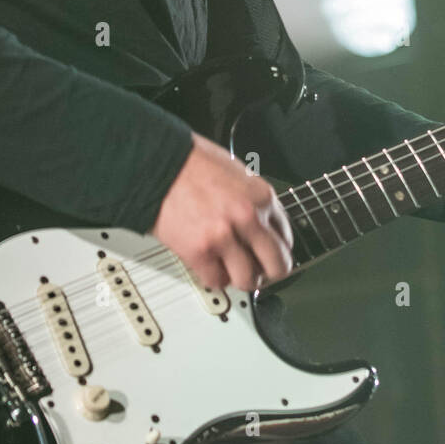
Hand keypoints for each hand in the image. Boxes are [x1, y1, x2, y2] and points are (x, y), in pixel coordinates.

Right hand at [152, 132, 293, 289]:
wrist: (158, 163)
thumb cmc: (191, 162)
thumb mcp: (236, 172)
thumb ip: (252, 199)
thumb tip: (262, 222)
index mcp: (260, 196)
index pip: (286, 235)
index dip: (278, 246)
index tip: (271, 251)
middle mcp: (248, 217)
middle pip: (277, 264)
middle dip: (270, 271)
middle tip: (261, 271)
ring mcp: (224, 237)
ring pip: (248, 280)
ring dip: (240, 277)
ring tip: (231, 269)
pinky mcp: (199, 252)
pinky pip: (216, 281)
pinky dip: (213, 277)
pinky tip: (209, 265)